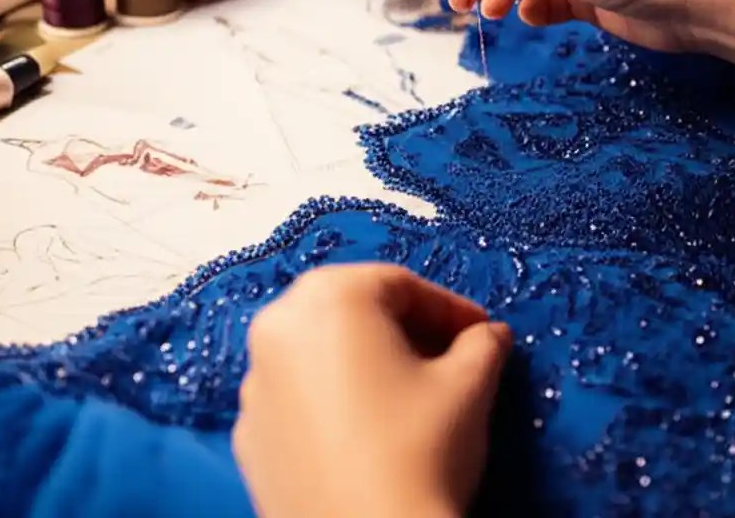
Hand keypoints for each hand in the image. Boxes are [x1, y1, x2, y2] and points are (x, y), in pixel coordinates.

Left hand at [233, 263, 511, 517]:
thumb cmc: (420, 450)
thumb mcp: (469, 386)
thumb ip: (483, 344)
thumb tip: (487, 335)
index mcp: (329, 298)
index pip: (400, 284)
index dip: (450, 308)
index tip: (482, 333)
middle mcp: (277, 328)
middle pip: (352, 310)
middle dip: (405, 329)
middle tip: (450, 357)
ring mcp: (253, 385)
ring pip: (320, 353)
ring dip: (367, 363)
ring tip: (412, 396)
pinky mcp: (247, 436)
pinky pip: (298, 398)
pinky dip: (333, 401)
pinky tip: (370, 434)